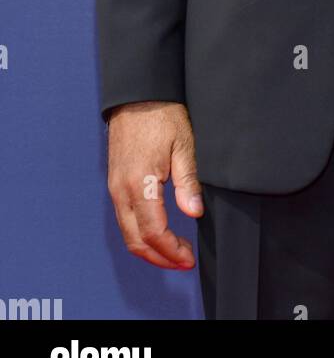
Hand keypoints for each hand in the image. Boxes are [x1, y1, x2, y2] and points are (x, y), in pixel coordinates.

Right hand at [106, 101, 203, 269]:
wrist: (137, 95)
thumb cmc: (163, 116)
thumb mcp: (184, 145)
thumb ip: (188, 182)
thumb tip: (195, 212)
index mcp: (140, 183)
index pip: (153, 232)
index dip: (171, 251)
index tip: (188, 258)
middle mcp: (122, 191)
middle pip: (136, 241)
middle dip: (160, 257)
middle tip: (183, 261)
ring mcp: (115, 188)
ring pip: (128, 233)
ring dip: (149, 248)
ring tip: (175, 252)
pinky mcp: (115, 183)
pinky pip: (125, 219)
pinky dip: (140, 234)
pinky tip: (159, 233)